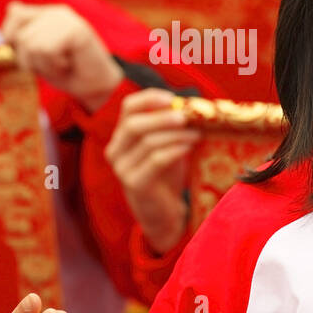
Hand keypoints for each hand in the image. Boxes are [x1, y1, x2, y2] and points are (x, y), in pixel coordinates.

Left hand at [1, 2, 123, 112]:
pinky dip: (53, 65)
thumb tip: (11, 11)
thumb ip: (24, 37)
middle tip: (52, 63)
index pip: (15, 14)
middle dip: (29, 59)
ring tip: (61, 64)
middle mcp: (56, 13)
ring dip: (43, 64)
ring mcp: (67, 20)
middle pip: (20, 36)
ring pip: (30, 44)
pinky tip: (67, 64)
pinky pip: (45, 50)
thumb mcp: (37, 55)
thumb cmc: (68, 72)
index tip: (30, 56)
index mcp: (47, 15)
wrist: (97, 86)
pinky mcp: (76, 29)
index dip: (12, 37)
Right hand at [104, 88, 200, 253]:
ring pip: (147, 142)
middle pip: (134, 124)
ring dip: (176, 135)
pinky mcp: (134, 184)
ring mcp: (122, 168)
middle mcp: (116, 150)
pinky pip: (155, 160)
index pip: (128, 107)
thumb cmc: (165, 176)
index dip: (149, 98)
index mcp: (121, 136)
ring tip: (196, 134)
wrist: (162, 213)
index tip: (172, 98)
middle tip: (186, 117)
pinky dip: (175, 150)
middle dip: (162, 117)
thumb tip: (193, 104)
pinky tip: (189, 148)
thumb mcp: (166, 146)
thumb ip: (171, 126)